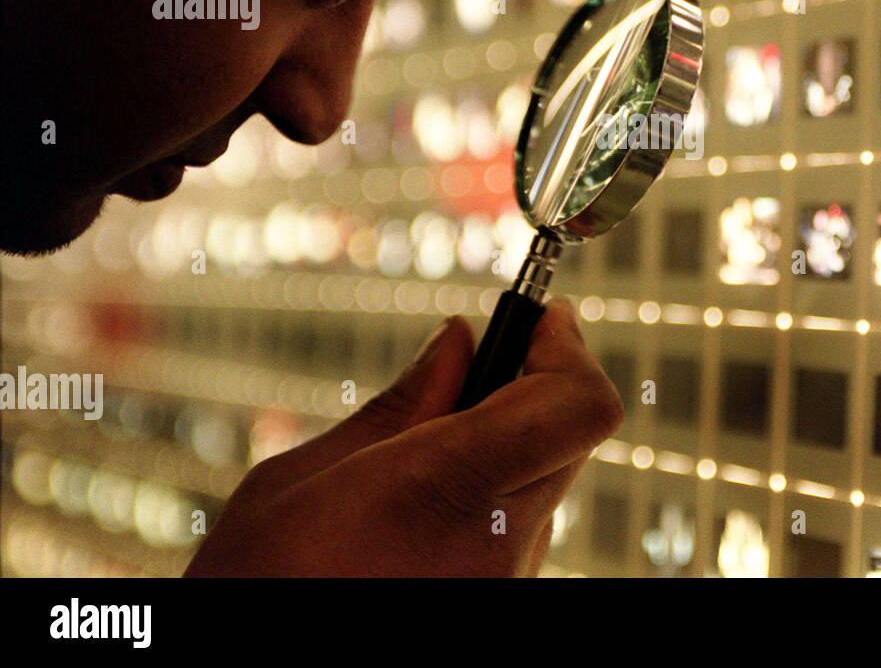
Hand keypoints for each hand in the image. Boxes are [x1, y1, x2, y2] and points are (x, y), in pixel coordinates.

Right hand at [184, 300, 622, 575]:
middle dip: (535, 386)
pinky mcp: (499, 609)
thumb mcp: (299, 480)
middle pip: (568, 437)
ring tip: (432, 444)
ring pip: (546, 486)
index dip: (571, 350)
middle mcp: (495, 547)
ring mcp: (504, 589)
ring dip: (511, 446)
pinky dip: (493, 498)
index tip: (546, 317)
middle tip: (485, 358)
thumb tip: (458, 341)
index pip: (577, 406)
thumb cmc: (255, 587)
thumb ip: (398, 407)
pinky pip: (521, 535)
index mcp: (444, 489)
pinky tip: (429, 503)